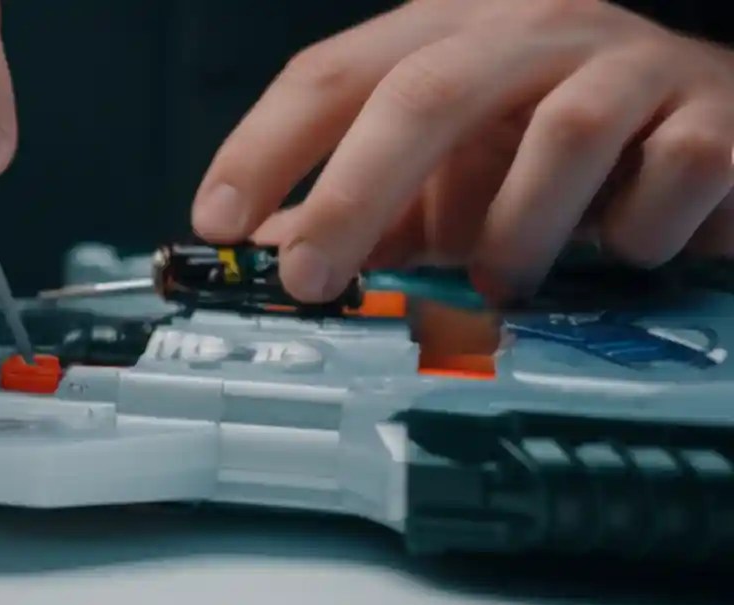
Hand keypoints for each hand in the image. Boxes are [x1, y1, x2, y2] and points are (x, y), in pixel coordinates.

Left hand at [192, 0, 733, 302]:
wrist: (716, 141)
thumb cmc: (560, 164)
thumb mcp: (447, 183)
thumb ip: (370, 216)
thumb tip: (268, 260)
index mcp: (449, 34)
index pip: (333, 74)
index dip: (265, 146)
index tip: (216, 220)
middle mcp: (533, 28)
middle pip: (424, 92)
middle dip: (354, 195)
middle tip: (308, 282)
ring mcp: (630, 64)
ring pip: (556, 138)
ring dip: (513, 234)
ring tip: (502, 278)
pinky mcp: (712, 117)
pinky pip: (662, 182)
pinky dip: (630, 239)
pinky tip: (624, 251)